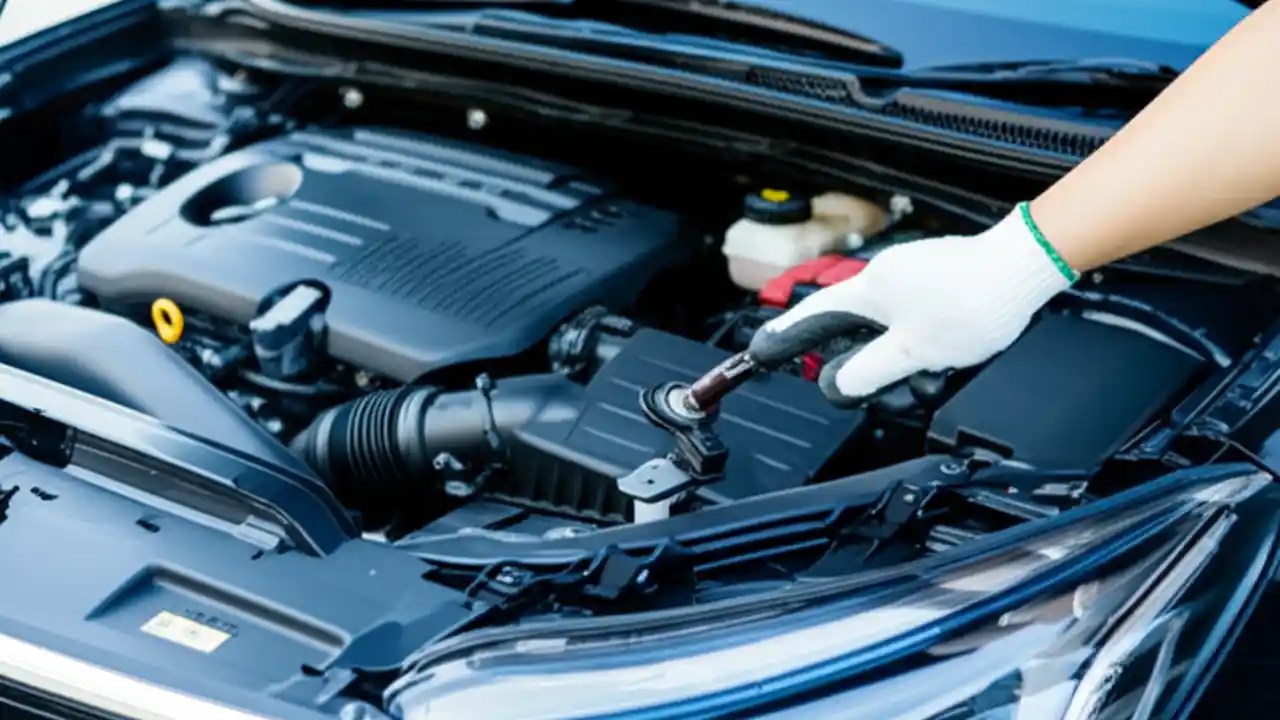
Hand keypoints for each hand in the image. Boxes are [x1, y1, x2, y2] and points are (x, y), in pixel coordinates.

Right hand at [748, 206, 1076, 405]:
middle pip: (860, 332)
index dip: (786, 337)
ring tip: (942, 370)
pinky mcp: (945, 282)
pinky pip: (924, 323)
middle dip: (877, 365)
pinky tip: (959, 352)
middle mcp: (888, 279)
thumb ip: (870, 371)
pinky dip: (934, 346)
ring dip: (914, 361)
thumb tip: (837, 384)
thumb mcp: (914, 353)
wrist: (1028, 267)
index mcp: (870, 290)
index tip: (762, 350)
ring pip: (898, 333)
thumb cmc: (975, 301)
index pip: (814, 316)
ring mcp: (918, 278)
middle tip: (897, 383)